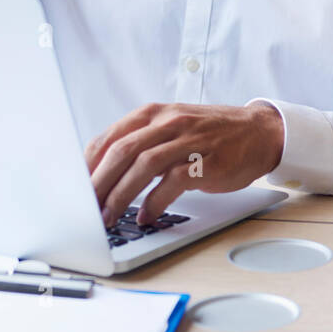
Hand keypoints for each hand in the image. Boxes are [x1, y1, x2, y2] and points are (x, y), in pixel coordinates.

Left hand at [84, 101, 285, 226]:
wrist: (258, 131)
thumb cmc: (209, 134)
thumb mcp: (171, 127)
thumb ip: (141, 142)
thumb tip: (101, 172)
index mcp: (154, 114)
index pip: (110, 137)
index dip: (88, 165)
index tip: (74, 188)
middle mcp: (168, 123)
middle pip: (122, 150)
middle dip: (99, 182)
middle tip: (86, 208)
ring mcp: (189, 140)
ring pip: (144, 164)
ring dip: (122, 194)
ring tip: (110, 216)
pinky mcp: (208, 161)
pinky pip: (174, 181)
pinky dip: (155, 201)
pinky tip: (146, 216)